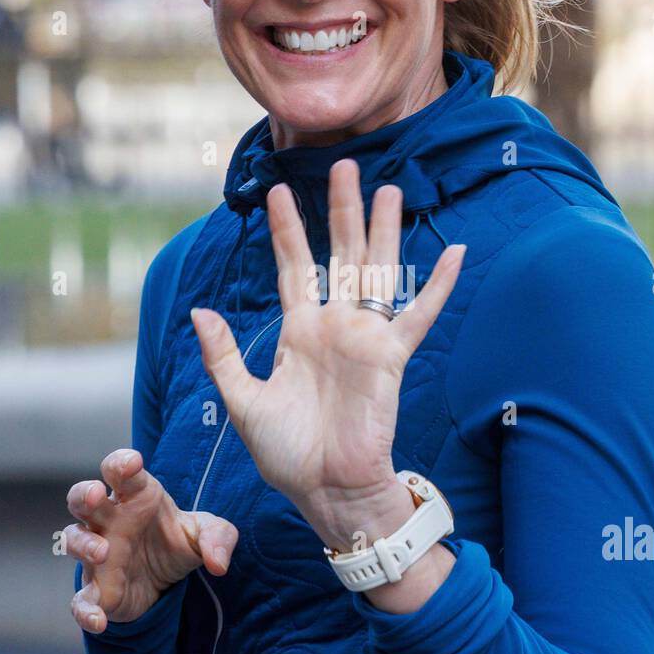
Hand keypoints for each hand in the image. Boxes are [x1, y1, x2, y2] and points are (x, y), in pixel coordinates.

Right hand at [65, 447, 237, 629]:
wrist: (165, 580)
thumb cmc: (177, 541)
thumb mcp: (205, 535)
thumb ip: (218, 539)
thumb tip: (219, 563)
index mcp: (136, 496)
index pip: (121, 471)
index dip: (121, 463)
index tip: (132, 464)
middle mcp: (111, 520)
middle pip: (83, 498)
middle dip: (85, 494)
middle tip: (96, 495)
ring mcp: (98, 553)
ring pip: (74, 539)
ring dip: (82, 543)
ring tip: (103, 552)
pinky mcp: (97, 588)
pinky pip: (81, 599)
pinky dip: (84, 610)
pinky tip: (97, 620)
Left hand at [189, 159, 464, 549]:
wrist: (326, 488)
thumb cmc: (286, 453)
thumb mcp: (242, 400)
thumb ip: (223, 355)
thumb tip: (200, 309)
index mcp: (298, 332)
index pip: (293, 267)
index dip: (285, 230)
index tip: (276, 190)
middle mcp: (334, 325)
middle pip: (339, 254)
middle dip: (340, 210)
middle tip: (342, 165)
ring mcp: (365, 337)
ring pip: (376, 270)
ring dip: (383, 231)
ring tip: (388, 189)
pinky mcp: (391, 357)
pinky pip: (419, 314)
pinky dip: (437, 285)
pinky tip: (453, 252)